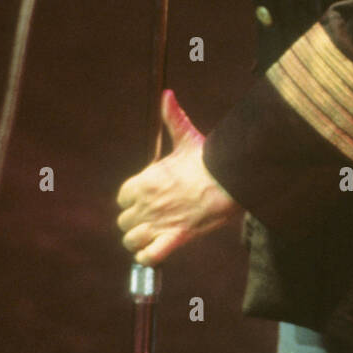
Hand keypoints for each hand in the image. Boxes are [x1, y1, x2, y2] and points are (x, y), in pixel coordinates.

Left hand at [116, 89, 239, 265]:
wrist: (229, 180)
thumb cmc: (208, 159)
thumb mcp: (186, 136)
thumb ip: (172, 117)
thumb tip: (167, 95)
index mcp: (144, 180)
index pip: (122, 198)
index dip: (132, 200)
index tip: (147, 199)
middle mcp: (146, 203)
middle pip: (123, 221)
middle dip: (135, 221)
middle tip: (154, 218)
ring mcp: (158, 222)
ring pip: (131, 241)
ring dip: (139, 240)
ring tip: (153, 236)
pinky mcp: (174, 239)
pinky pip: (148, 257)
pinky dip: (148, 257)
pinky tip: (157, 250)